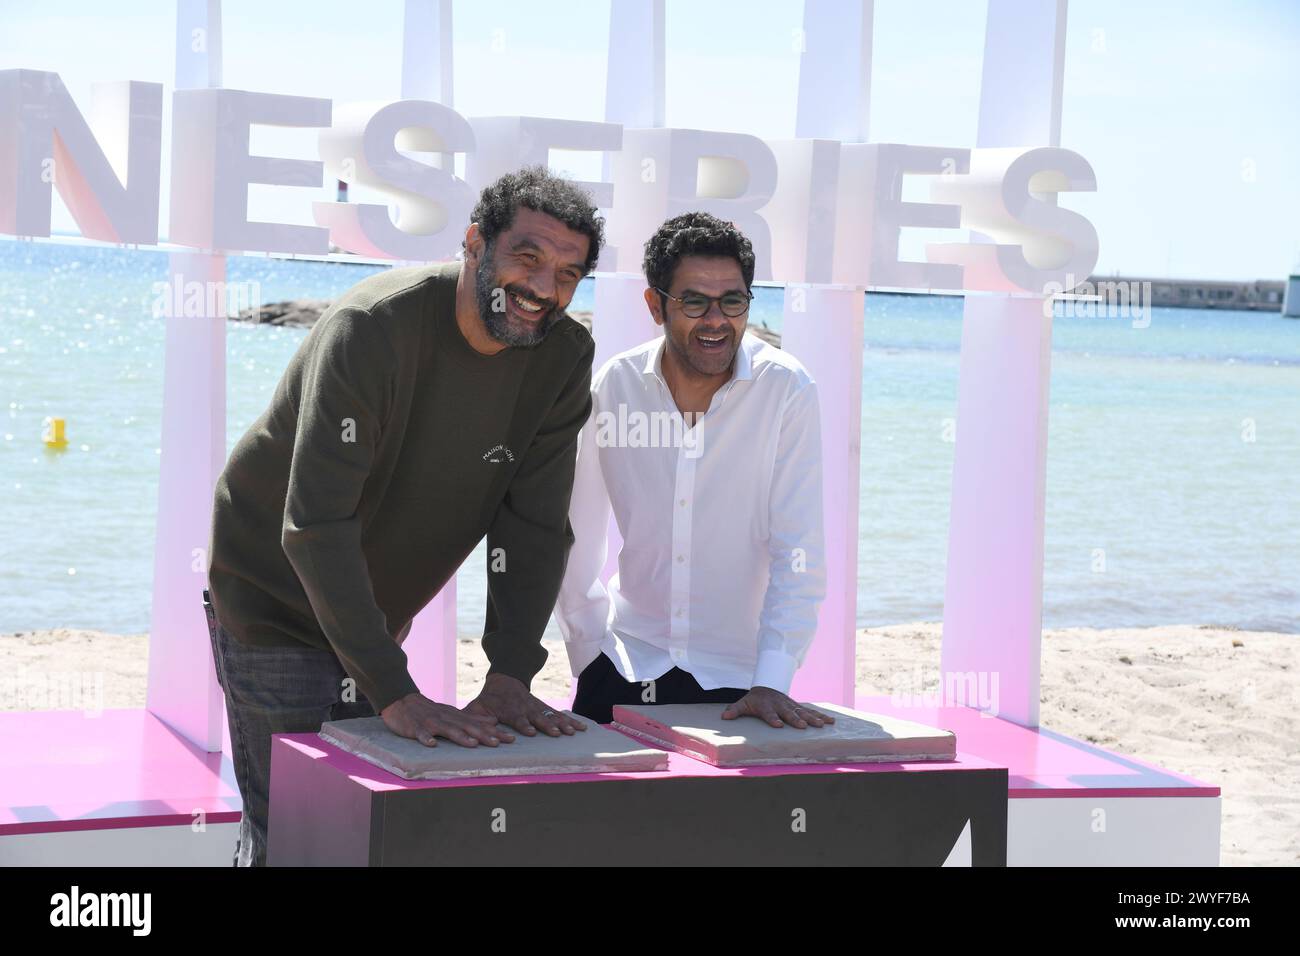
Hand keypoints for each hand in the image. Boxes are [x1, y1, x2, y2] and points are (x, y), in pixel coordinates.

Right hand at [381, 692, 513, 747]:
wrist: (403, 701)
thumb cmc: (430, 711)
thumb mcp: (453, 713)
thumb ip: (473, 718)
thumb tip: (494, 721)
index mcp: (456, 716)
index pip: (479, 724)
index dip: (494, 732)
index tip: (510, 739)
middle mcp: (447, 718)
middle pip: (467, 727)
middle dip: (483, 735)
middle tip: (497, 743)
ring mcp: (431, 722)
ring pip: (447, 730)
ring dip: (460, 737)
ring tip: (472, 744)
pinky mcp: (416, 728)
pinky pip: (421, 734)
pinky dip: (426, 738)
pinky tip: (432, 744)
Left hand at [465, 673, 586, 736]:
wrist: (505, 680)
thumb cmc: (489, 699)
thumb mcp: (477, 705)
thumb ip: (472, 717)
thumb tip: (466, 728)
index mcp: (509, 709)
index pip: (517, 717)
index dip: (523, 724)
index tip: (529, 731)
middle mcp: (525, 708)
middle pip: (537, 717)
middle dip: (547, 725)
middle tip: (556, 734)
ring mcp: (536, 707)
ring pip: (551, 715)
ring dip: (562, 723)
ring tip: (573, 732)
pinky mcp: (544, 708)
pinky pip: (558, 714)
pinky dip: (570, 720)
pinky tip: (581, 727)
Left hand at [721, 687, 835, 728]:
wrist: (767, 686)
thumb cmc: (754, 699)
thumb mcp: (743, 703)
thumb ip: (735, 710)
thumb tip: (724, 717)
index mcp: (767, 706)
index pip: (769, 713)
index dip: (773, 718)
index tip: (778, 725)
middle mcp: (781, 705)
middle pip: (789, 713)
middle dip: (795, 719)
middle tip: (802, 726)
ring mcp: (791, 706)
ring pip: (803, 712)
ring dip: (813, 718)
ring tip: (822, 725)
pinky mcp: (798, 707)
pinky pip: (811, 711)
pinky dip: (821, 715)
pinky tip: (831, 721)